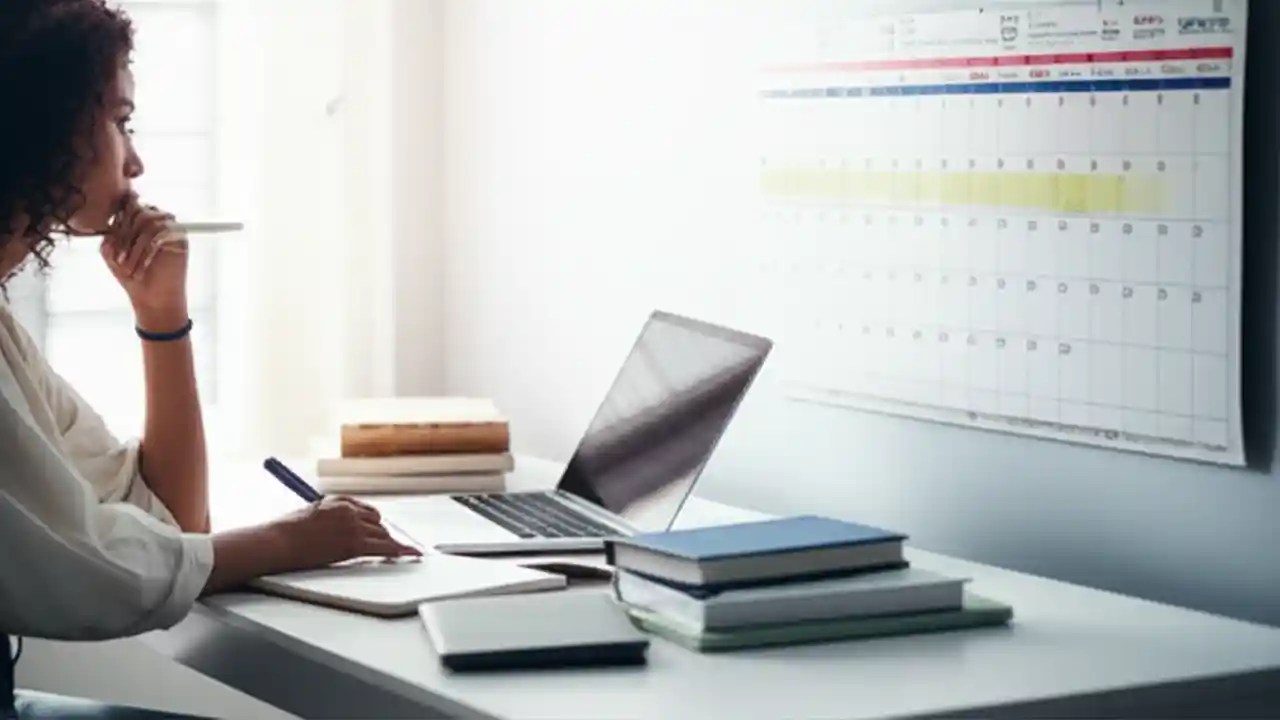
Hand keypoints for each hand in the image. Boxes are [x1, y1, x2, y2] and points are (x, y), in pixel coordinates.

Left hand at [101, 192, 189, 321]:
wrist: (152, 299)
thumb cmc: (133, 277)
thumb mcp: (111, 253)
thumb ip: (109, 234)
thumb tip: (112, 223)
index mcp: (140, 218)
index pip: (128, 205)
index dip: (117, 224)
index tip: (112, 249)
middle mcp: (157, 218)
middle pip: (138, 210)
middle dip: (124, 237)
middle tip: (118, 260)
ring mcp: (170, 227)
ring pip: (148, 222)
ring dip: (134, 247)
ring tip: (127, 267)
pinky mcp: (180, 238)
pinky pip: (160, 235)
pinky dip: (146, 253)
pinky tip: (141, 269)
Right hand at [271, 496, 421, 570]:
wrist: (277, 542)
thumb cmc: (285, 531)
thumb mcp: (309, 514)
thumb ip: (327, 517)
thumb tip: (334, 527)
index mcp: (338, 502)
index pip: (365, 510)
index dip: (373, 522)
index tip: (379, 528)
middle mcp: (349, 511)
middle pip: (377, 522)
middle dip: (380, 533)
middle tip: (387, 544)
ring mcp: (353, 527)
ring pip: (383, 534)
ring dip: (390, 543)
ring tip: (402, 550)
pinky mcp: (354, 544)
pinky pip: (384, 547)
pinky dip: (400, 550)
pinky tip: (409, 554)